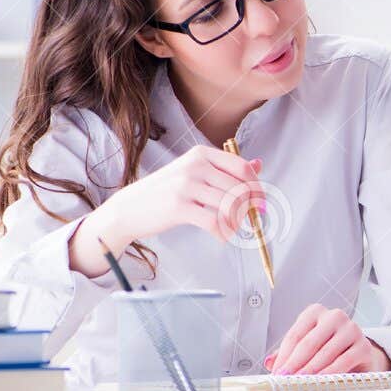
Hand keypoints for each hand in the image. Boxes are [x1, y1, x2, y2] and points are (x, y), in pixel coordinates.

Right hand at [71, 145, 266, 276]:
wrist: (130, 208)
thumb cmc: (166, 192)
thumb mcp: (195, 173)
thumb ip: (226, 169)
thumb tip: (260, 164)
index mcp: (201, 154)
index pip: (242, 168)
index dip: (257, 187)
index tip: (260, 203)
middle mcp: (195, 166)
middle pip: (239, 188)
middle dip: (250, 208)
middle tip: (248, 221)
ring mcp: (186, 185)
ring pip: (230, 205)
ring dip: (237, 222)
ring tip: (232, 229)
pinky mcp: (180, 206)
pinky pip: (215, 222)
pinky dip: (224, 232)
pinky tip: (222, 236)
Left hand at [266, 304, 390, 375]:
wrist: (360, 354)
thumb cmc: (330, 349)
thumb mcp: (307, 346)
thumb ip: (288, 352)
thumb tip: (269, 362)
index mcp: (316, 312)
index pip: (295, 335)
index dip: (284, 356)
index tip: (276, 372)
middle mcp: (335, 316)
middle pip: (309, 342)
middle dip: (294, 364)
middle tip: (284, 378)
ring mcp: (351, 329)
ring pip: (325, 353)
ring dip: (310, 370)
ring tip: (299, 382)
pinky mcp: (364, 346)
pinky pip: (343, 361)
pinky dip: (329, 373)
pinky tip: (320, 381)